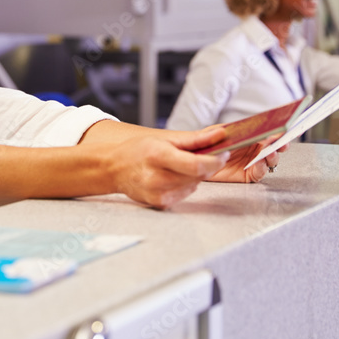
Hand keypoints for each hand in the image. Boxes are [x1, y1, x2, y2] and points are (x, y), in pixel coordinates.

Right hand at [106, 128, 228, 208]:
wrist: (115, 168)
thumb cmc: (138, 150)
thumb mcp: (164, 137)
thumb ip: (195, 139)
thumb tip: (220, 134)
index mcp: (157, 156)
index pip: (196, 165)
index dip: (215, 160)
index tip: (223, 153)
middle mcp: (156, 178)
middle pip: (198, 176)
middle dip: (207, 166)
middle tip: (203, 155)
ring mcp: (157, 194)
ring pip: (194, 185)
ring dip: (196, 175)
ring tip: (181, 165)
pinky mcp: (160, 204)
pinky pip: (185, 193)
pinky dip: (186, 184)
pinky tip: (173, 176)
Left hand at [204, 133, 284, 183]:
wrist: (198, 164)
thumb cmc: (207, 146)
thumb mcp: (210, 133)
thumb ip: (219, 131)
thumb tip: (228, 129)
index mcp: (249, 136)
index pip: (266, 132)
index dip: (275, 130)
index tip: (281, 129)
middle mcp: (254, 149)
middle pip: (272, 145)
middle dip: (279, 143)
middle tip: (281, 141)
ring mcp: (253, 161)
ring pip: (270, 159)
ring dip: (272, 155)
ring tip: (270, 151)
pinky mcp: (249, 175)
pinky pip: (260, 171)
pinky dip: (262, 167)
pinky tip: (260, 162)